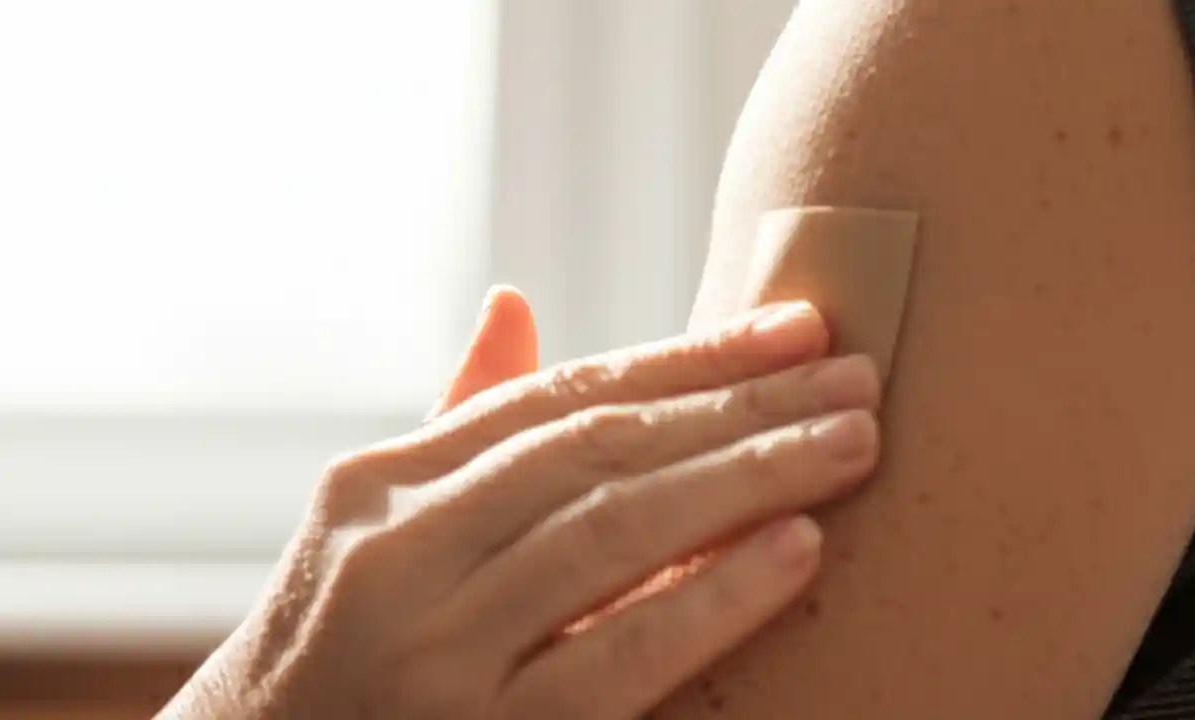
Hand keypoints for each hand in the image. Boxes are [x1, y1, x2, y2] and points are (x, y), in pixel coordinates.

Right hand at [163, 287, 880, 719]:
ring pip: (611, 535)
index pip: (560, 398)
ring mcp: (432, 653)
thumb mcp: (375, 528)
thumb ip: (456, 423)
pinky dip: (709, 600)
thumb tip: (513, 301)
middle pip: (599, 452)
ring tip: (850, 444)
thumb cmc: (340, 647)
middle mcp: (398, 554)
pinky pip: (613, 661)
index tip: (794, 329)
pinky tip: (796, 550)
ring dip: (746, 478)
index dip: (687, 358)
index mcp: (380, 485)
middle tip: (854, 379)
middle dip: (739, 407)